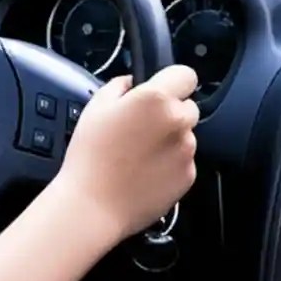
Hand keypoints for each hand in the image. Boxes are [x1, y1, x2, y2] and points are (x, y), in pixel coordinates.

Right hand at [53, 65, 199, 241]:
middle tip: (143, 126)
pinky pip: (184, 160)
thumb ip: (120, 85)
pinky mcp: (188, 176)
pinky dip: (170, 162)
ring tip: (139, 153)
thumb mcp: (96, 108)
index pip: (186, 74)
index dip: (173, 81)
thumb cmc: (91, 157)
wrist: (93, 205)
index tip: (162, 90)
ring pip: (185, 134)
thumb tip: (131, 82)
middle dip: (170, 112)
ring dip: (170, 139)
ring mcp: (186, 151)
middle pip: (188, 106)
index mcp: (156, 99)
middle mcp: (178, 122)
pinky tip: (145, 170)